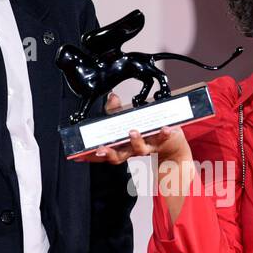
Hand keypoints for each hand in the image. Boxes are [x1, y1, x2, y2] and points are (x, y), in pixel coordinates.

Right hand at [73, 92, 191, 165]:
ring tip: (132, 132)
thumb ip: (116, 111)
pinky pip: (163, 137)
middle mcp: (132, 150)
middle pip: (117, 156)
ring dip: (135, 141)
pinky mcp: (162, 141)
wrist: (173, 149)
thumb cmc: (148, 135)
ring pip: (139, 148)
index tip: (79, 156)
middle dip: (108, 153)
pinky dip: (164, 132)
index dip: (90, 156)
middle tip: (101, 149)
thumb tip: (111, 97)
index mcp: (121, 147)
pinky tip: (166, 128)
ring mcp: (147, 147)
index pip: (103, 153)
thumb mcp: (128, 121)